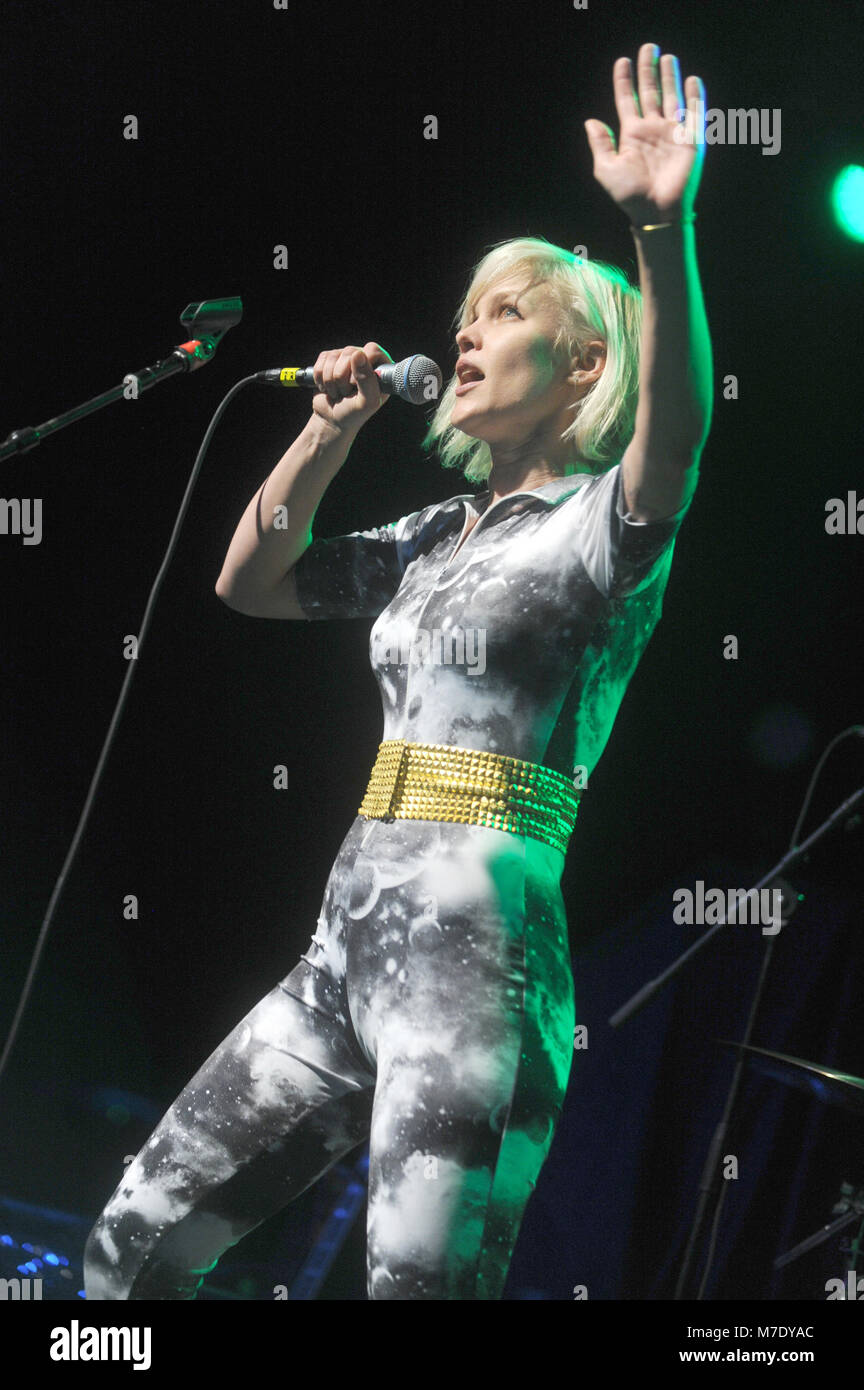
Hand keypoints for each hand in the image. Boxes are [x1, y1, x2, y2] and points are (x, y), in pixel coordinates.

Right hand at [311, 342, 391, 432]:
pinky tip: (328, 387)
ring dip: (331, 380)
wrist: (332, 420)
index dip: (363, 366)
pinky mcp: (329, 360)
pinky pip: (322, 359)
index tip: (357, 384)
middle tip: (347, 392)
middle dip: (344, 377)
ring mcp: (346, 358)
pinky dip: (321, 377)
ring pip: (333, 356)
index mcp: (380, 368)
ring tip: (338, 392)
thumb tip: (358, 354)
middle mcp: (364, 360)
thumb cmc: (353, 414)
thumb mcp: (366, 402)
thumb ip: (368, 380)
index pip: (372, 350)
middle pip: (350, 352)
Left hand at [584, 43, 704, 225]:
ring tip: (667, 57)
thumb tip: (590, 121)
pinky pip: (695, 113)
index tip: (622, 61)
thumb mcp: (606, 169)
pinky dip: (695, 96)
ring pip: (671, 97)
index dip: (624, 80)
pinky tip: (692, 79)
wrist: (655, 211)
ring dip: (670, 77)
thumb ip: (601, 143)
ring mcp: (672, 133)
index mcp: (632, 134)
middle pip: (650, 91)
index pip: (627, 99)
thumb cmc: (629, 195)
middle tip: (648, 47)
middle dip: (648, 70)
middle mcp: (652, 129)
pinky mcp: (691, 140)